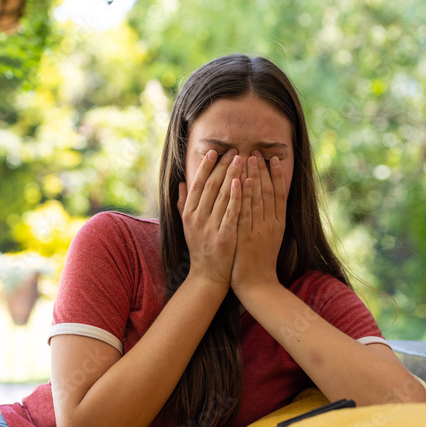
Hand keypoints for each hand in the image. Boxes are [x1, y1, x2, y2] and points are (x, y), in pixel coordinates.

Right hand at [178, 149, 242, 293]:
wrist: (207, 276)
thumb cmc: (200, 248)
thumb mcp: (187, 225)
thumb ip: (183, 203)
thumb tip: (181, 182)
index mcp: (188, 214)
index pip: (197, 184)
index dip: (206, 167)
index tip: (214, 152)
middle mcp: (197, 218)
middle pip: (211, 186)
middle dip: (223, 166)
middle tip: (234, 150)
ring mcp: (210, 227)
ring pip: (222, 195)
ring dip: (232, 175)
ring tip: (242, 159)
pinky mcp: (224, 236)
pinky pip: (232, 212)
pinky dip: (237, 196)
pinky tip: (244, 182)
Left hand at [231, 150, 286, 295]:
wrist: (257, 284)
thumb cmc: (261, 260)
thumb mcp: (270, 237)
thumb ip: (269, 218)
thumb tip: (267, 200)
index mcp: (279, 223)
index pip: (279, 193)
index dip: (276, 175)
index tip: (271, 158)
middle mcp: (271, 224)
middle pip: (268, 192)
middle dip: (261, 170)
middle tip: (255, 152)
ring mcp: (259, 230)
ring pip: (257, 198)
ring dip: (252, 177)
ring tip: (246, 159)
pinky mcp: (246, 237)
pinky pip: (245, 212)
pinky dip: (243, 196)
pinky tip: (239, 182)